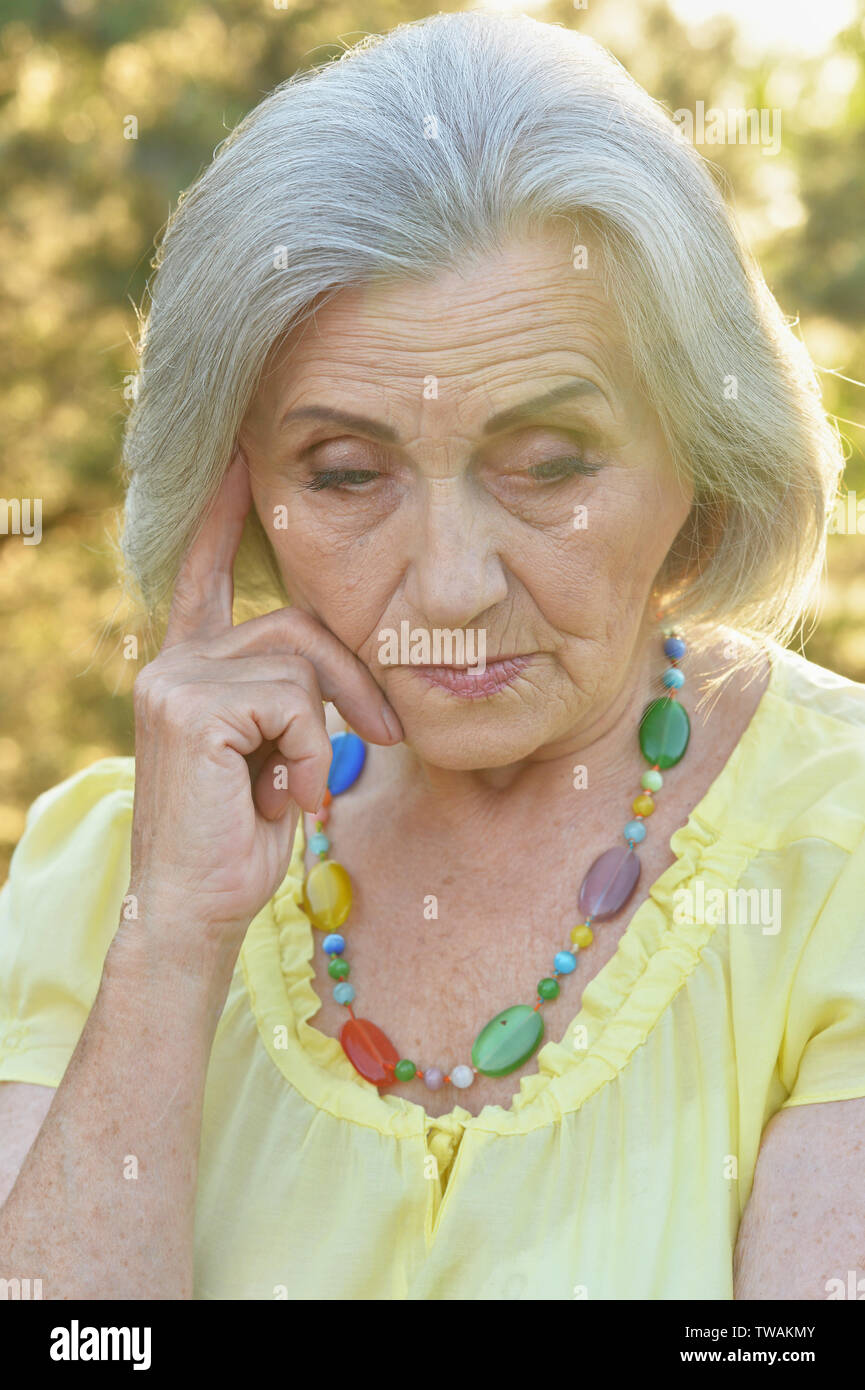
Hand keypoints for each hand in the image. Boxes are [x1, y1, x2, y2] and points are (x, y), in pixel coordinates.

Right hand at [125, 447, 401, 962]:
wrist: (194, 912)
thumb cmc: (241, 838)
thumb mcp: (274, 754)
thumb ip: (290, 698)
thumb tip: (348, 670)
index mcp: (191, 668)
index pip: (207, 576)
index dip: (223, 518)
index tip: (241, 458)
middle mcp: (174, 662)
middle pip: (295, 623)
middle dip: (354, 677)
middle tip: (387, 736)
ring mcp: (175, 679)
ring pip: (300, 663)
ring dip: (327, 731)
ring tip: (304, 789)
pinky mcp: (189, 705)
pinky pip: (292, 701)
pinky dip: (308, 753)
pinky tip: (285, 798)